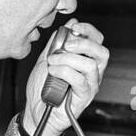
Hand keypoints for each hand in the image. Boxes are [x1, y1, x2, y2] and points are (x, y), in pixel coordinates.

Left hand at [21, 20, 109, 135]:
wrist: (34, 111)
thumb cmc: (42, 88)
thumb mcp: (46, 58)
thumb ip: (57, 42)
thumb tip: (69, 25)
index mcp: (86, 60)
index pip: (97, 41)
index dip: (89, 30)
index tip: (74, 27)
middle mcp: (92, 73)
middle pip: (102, 52)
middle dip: (84, 43)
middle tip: (66, 45)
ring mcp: (89, 86)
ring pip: (91, 65)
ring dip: (68, 59)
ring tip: (52, 61)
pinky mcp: (83, 97)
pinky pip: (80, 80)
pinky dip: (64, 71)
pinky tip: (53, 71)